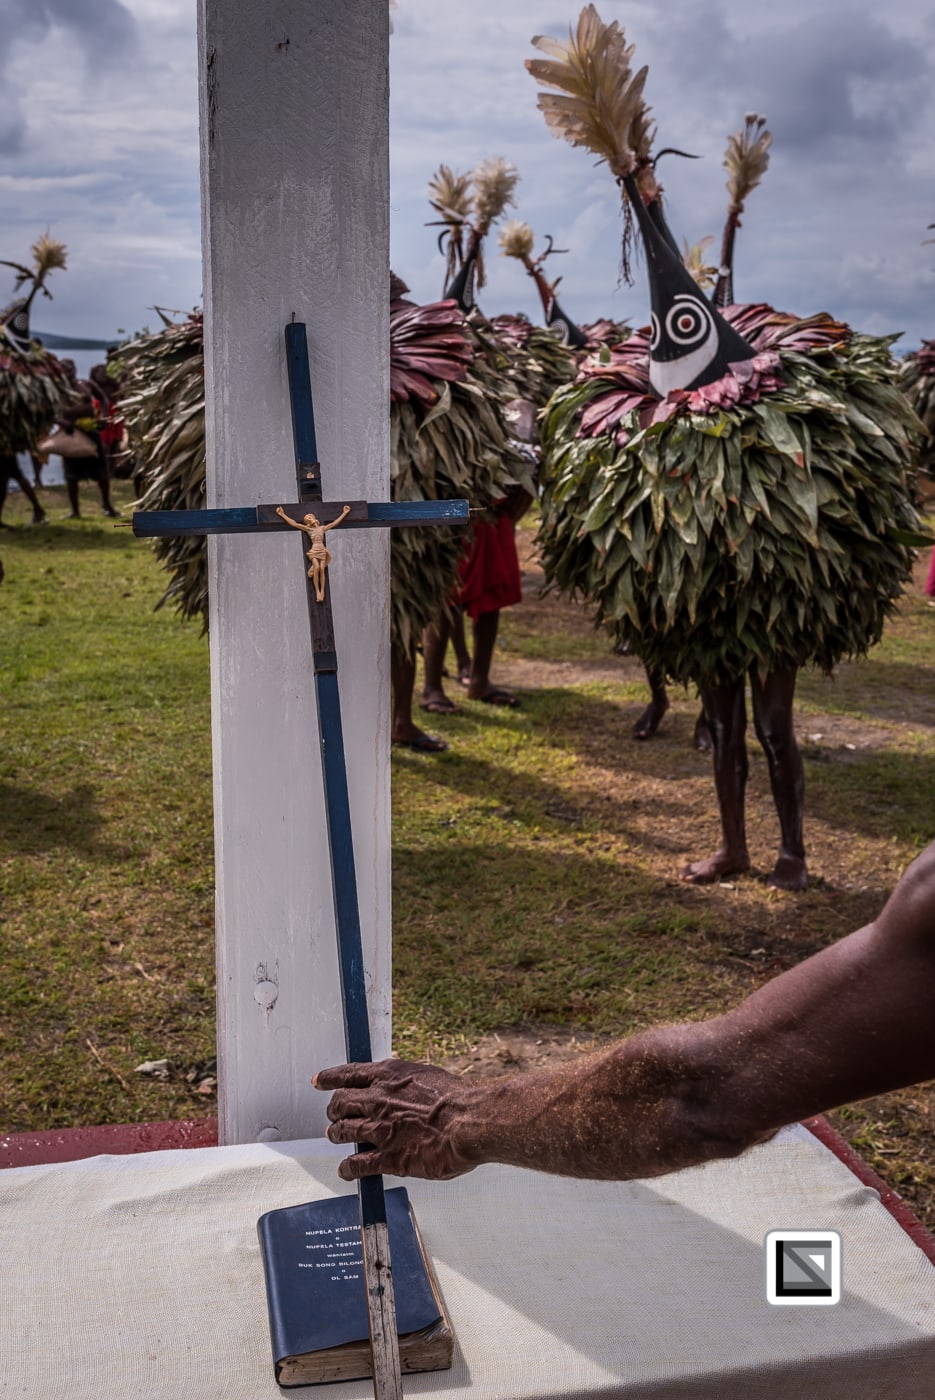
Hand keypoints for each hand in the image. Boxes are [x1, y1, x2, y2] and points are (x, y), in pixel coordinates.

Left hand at [313, 1058, 480, 1181]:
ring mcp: (380, 1130)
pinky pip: (357, 1164)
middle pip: (340, 1103)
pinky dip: (347, 1168)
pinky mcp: (388, 1157)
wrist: (470, 1121)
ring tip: (336, 1136)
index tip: (318, 1081)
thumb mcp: (426, 1075)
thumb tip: (397, 1079)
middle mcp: (378, 1100)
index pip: (348, 1074)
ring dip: (336, 1134)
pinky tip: (346, 1171)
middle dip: (334, 1110)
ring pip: (343, 1131)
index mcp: (389, 1076)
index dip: (329, 1078)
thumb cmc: (457, 1098)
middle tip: (333, 1115)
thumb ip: (405, 1080)